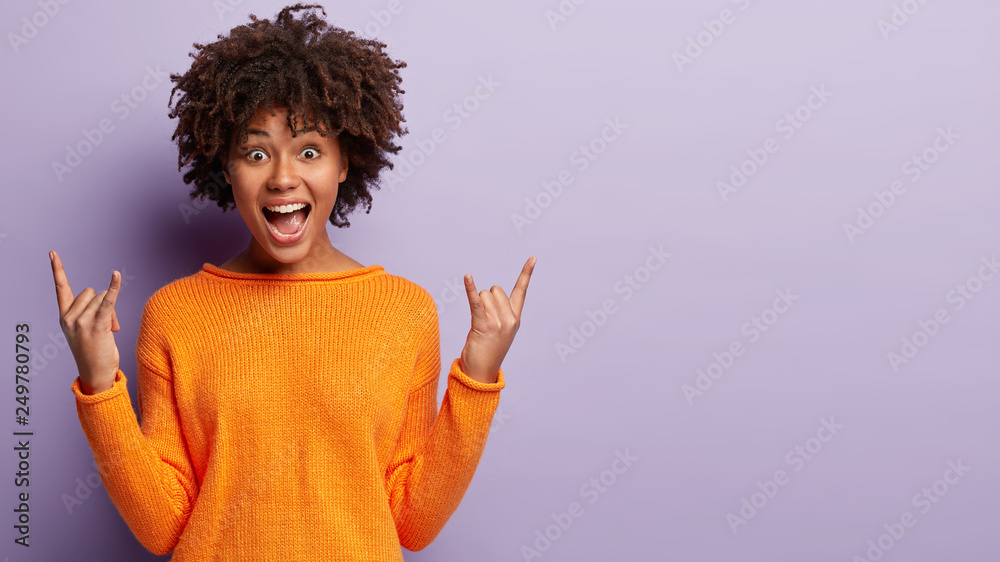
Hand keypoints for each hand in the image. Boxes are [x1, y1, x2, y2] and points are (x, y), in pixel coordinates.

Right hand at [50, 250, 121, 394]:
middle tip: (105, 325)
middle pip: (92, 291)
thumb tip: (108, 299)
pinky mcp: (97, 326)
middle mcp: (69, 317)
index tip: (52, 253)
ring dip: (112, 311)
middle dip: (103, 303)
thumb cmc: (93, 351)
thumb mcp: (85, 329)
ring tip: (109, 331)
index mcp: (64, 316)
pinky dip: (114, 287)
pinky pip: (108, 301)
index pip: (60, 288)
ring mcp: (81, 322)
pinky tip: (116, 275)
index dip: (58, 270)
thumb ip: (91, 311)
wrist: (96, 375)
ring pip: (103, 297)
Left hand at [460, 256, 535, 383]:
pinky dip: (470, 288)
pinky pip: (476, 300)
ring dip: (477, 304)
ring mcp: (498, 322)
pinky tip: (467, 277)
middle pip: (495, 290)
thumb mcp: (498, 331)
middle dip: (486, 299)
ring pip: (484, 295)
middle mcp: (510, 319)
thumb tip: (485, 294)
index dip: (526, 274)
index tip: (533, 258)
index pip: (521, 291)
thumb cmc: (486, 352)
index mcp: (515, 319)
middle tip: (483, 320)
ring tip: (477, 325)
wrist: (481, 373)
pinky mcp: (484, 324)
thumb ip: (498, 313)